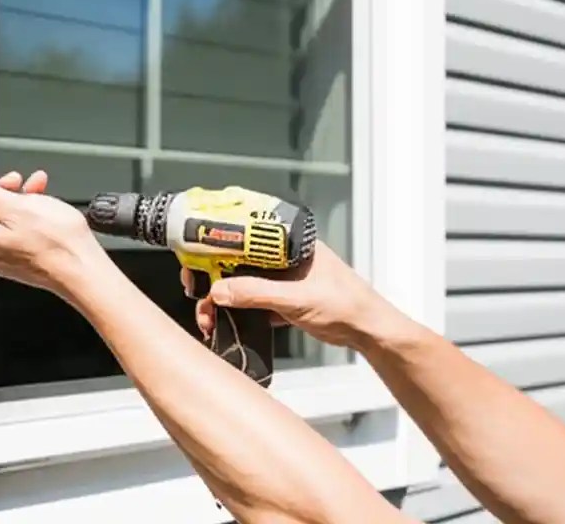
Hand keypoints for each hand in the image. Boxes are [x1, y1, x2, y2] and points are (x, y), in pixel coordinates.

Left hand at [0, 170, 110, 300]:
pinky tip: (43, 205)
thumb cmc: (55, 243)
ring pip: (0, 218)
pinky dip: (26, 214)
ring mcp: (0, 257)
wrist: (81, 270)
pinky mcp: (17, 260)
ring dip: (17, 199)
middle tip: (17, 182)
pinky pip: (14, 230)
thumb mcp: (17, 206)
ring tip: (37, 189)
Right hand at [186, 241, 399, 349]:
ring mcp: (280, 277)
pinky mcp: (280, 298)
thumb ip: (258, 294)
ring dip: (220, 298)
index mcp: (289, 243)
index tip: (195, 253)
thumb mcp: (298, 299)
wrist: (369, 333)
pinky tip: (221, 323)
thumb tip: (219, 291)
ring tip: (207, 317)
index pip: (245, 232)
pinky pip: (248, 300)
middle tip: (195, 291)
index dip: (217, 241)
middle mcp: (282, 256)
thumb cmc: (347, 306)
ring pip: (238, 281)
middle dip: (211, 276)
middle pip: (235, 259)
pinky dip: (233, 311)